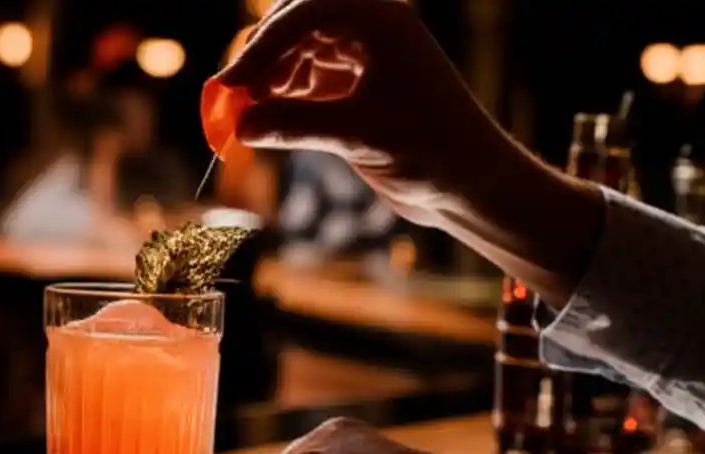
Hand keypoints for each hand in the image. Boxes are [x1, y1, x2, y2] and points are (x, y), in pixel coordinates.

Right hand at [217, 0, 603, 302]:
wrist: (472, 185)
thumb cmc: (431, 152)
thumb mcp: (359, 136)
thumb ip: (296, 126)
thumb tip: (240, 125)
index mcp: (383, 21)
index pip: (305, 14)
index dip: (261, 47)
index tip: (232, 85)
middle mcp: (374, 30)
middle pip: (297, 23)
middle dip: (262, 57)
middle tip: (232, 95)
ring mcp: (367, 56)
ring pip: (301, 51)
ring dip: (270, 78)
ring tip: (248, 114)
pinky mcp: (361, 87)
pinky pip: (310, 78)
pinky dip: (286, 96)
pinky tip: (268, 120)